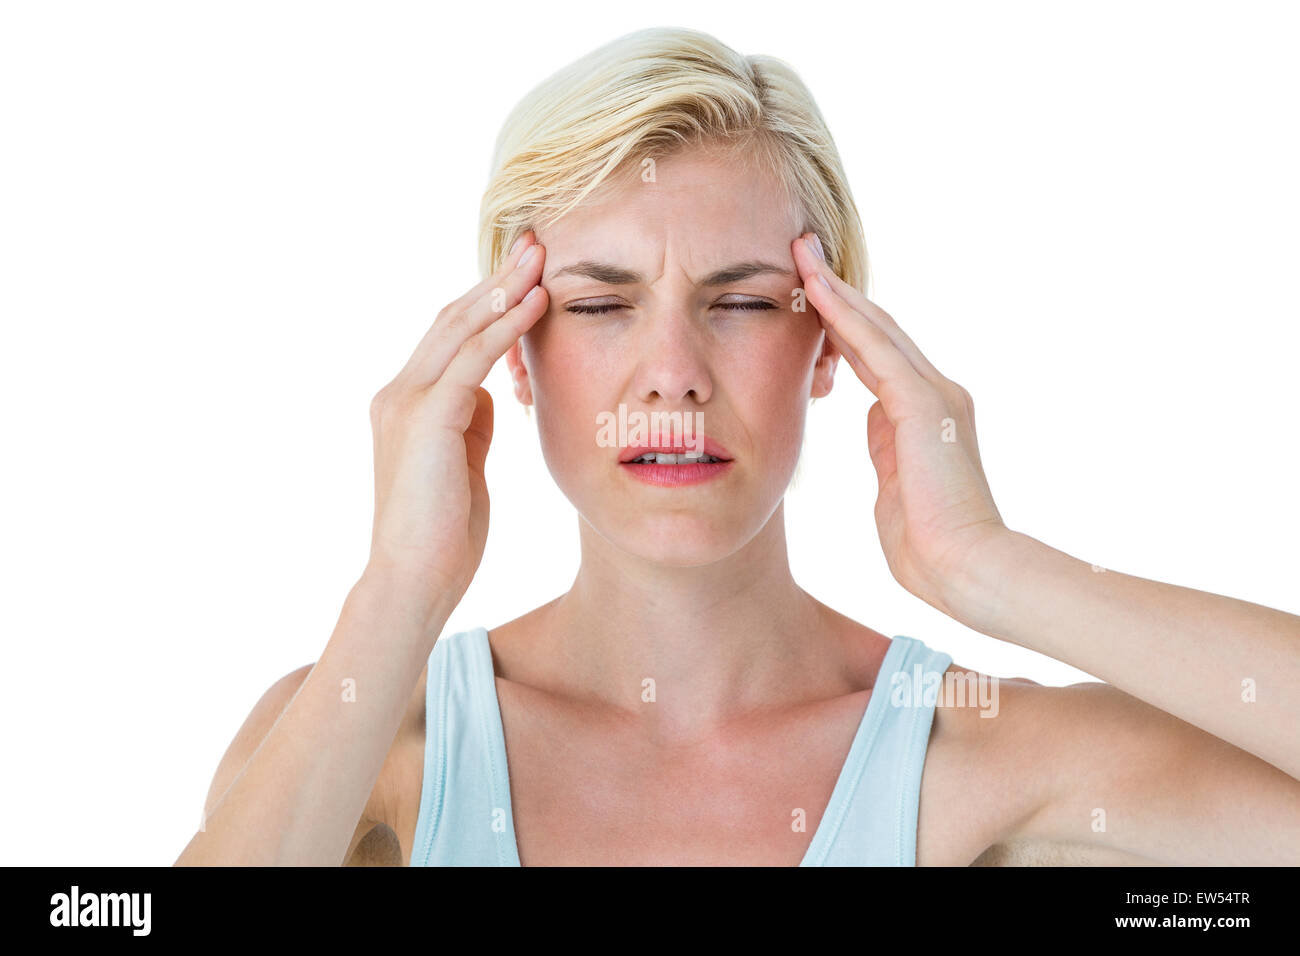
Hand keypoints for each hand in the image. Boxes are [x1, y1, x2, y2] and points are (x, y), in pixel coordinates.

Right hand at [365, 231, 547, 608]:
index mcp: (406, 403)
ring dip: (504, 289)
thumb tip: (489, 394)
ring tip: (541, 257)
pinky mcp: (425, 418)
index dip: (487, 301)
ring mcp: (406, 402)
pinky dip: (505, 329)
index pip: (450, 336)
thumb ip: (469, 423)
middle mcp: (398, 392)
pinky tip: (535, 305)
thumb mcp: (463, 465)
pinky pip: (471, 360)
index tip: (525, 272)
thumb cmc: (445, 533)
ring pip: (460, 328)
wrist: (414, 579)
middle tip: (535, 243)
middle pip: (452, 318)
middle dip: (496, 279)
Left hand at [792, 232, 1007, 616]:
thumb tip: (872, 418)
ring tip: (801, 254)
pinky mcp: (923, 403)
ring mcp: (933, 394)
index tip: (811, 295)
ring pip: (876, 328)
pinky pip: (876, 347)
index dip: (843, 325)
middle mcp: (936, 393)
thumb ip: (885, 449)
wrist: (966, 570)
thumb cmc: (929, 548)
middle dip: (837, 292)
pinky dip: (844, 315)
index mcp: (926, 416)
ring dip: (836, 290)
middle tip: (802, 252)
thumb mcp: (895, 488)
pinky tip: (817, 288)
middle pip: (878, 330)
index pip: (877, 357)